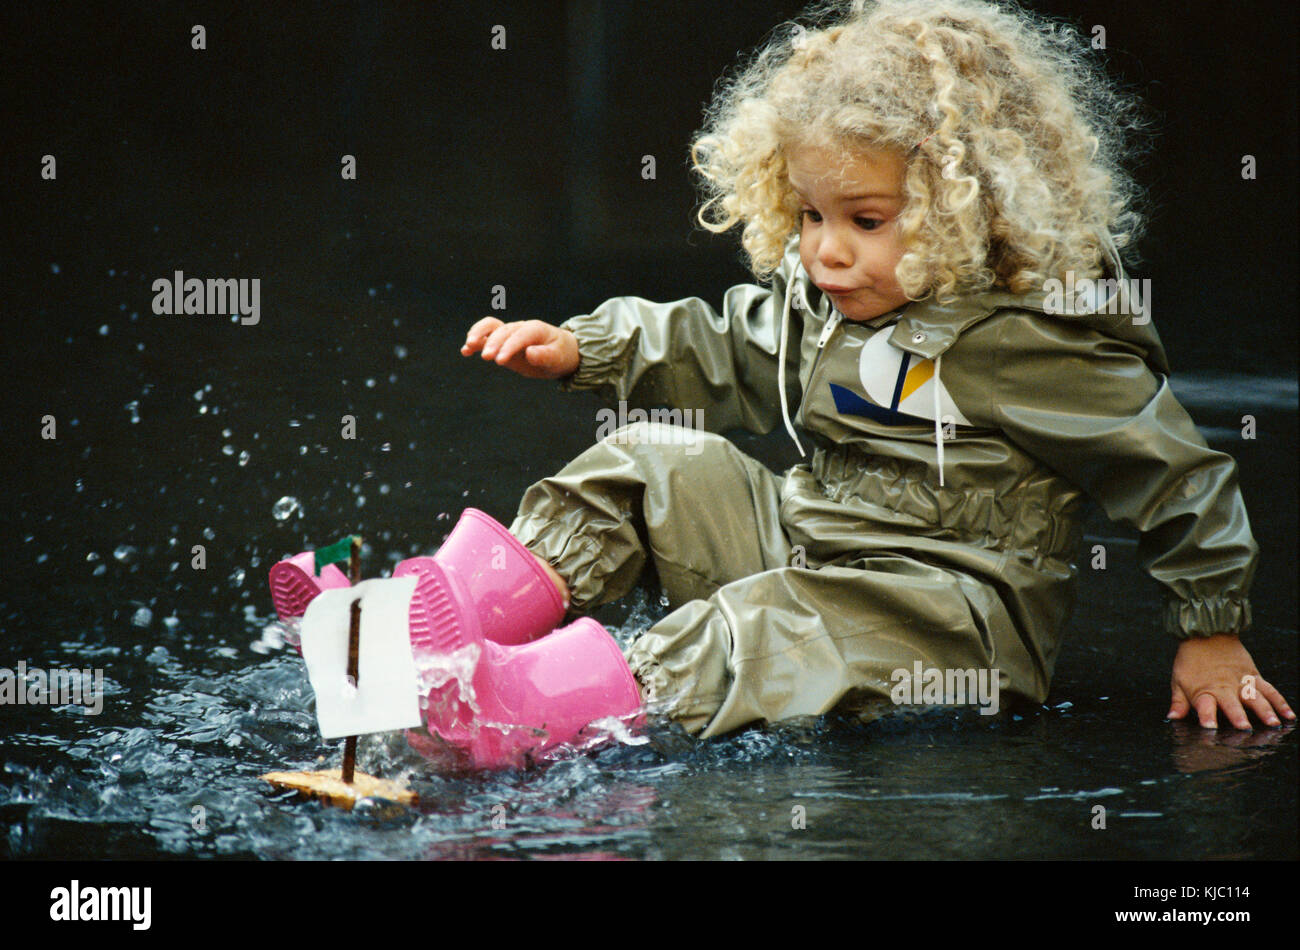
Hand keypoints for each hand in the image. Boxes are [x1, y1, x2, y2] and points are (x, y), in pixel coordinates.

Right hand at [461, 317, 579, 378]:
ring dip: (478, 334)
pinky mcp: (501, 342)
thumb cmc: (560, 354)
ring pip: (490, 326)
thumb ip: (545, 356)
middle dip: (493, 343)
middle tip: (487, 358)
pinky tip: (465, 351)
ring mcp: (509, 334)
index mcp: (535, 329)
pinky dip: (475, 341)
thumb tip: (530, 352)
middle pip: (502, 330)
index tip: (499, 360)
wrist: (560, 352)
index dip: (509, 346)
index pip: (519, 335)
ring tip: (469, 347)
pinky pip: (486, 337)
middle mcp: (520, 328)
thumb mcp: (558, 358)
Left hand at [1167, 633, 1294, 729]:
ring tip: (1273, 724)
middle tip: (1244, 728)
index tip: (1210, 727)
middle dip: (1237, 715)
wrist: (1206, 634)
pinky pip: (1270, 690)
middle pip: (1231, 703)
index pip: (1204, 706)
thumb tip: (1171, 718)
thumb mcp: (1179, 681)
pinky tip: (1290, 715)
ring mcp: (1241, 682)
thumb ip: (1178, 702)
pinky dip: (1281, 702)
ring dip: (1264, 710)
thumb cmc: (1191, 660)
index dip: (1206, 716)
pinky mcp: (1254, 676)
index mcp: (1204, 691)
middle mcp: (1224, 688)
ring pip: (1255, 697)